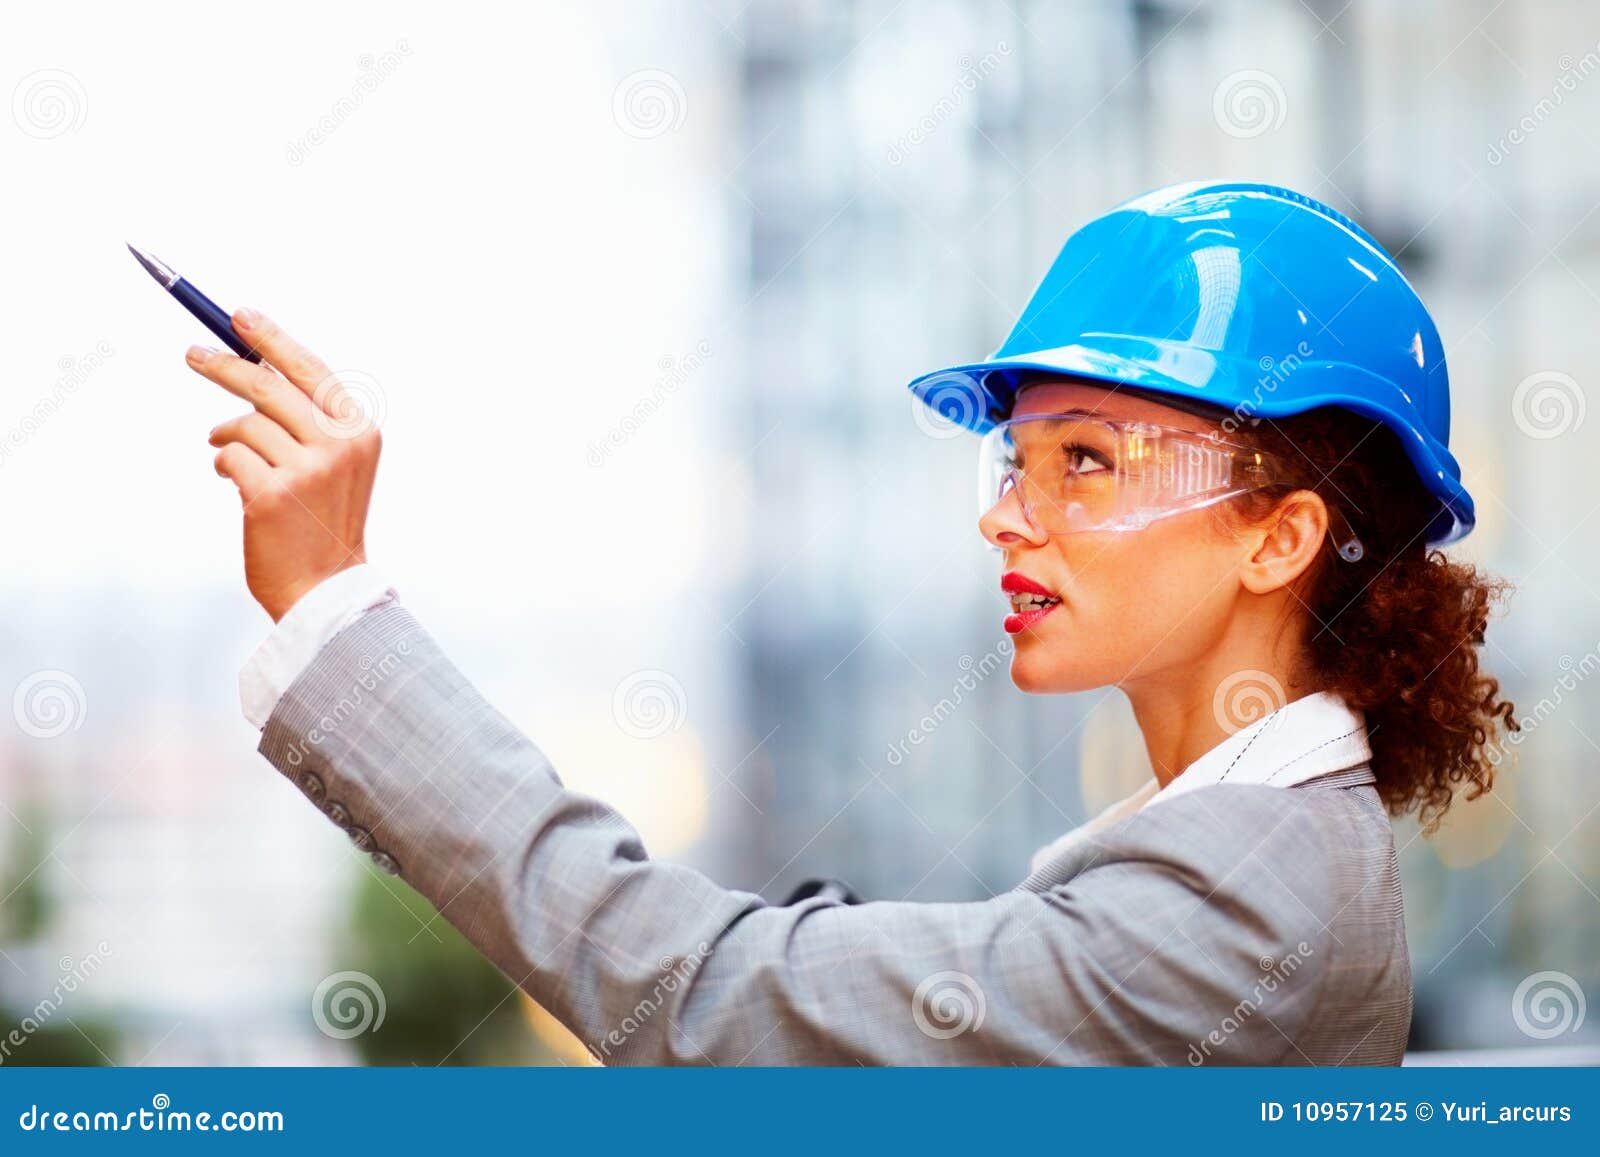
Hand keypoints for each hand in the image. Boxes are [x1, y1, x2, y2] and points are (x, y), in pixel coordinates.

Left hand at [187, 308, 380, 621]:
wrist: (325, 586)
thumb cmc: (322, 521)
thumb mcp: (336, 462)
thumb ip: (309, 419)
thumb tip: (254, 369)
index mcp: (360, 432)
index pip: (311, 370)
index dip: (272, 340)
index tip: (240, 317)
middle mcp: (339, 446)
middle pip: (268, 386)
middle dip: (225, 366)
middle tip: (194, 355)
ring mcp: (306, 470)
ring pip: (244, 425)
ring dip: (226, 437)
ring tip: (228, 454)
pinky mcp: (271, 494)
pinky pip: (229, 457)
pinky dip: (224, 465)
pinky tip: (236, 483)